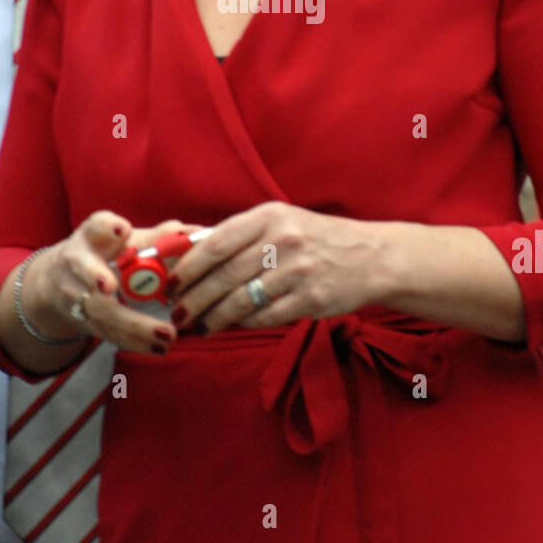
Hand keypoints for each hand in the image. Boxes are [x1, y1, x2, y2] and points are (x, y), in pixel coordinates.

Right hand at [20, 210, 193, 354]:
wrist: (59, 280)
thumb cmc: (104, 252)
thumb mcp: (124, 239)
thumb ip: (158, 237)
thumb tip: (197, 233)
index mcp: (92, 236)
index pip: (97, 226)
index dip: (108, 227)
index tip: (123, 230)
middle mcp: (78, 263)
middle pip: (90, 273)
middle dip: (100, 278)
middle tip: (116, 288)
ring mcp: (76, 294)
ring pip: (102, 311)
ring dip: (133, 325)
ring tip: (167, 333)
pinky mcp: (84, 320)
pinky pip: (109, 333)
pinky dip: (135, 342)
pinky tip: (159, 348)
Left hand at [167, 201, 390, 332]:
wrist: (371, 256)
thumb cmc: (316, 238)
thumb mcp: (282, 221)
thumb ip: (241, 234)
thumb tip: (190, 252)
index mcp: (270, 216)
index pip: (217, 242)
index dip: (189, 266)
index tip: (172, 283)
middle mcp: (283, 240)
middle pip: (224, 276)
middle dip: (195, 299)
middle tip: (178, 313)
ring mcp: (299, 271)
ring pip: (241, 301)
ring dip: (214, 317)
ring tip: (201, 326)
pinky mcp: (311, 299)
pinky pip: (265, 316)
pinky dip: (244, 324)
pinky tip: (233, 326)